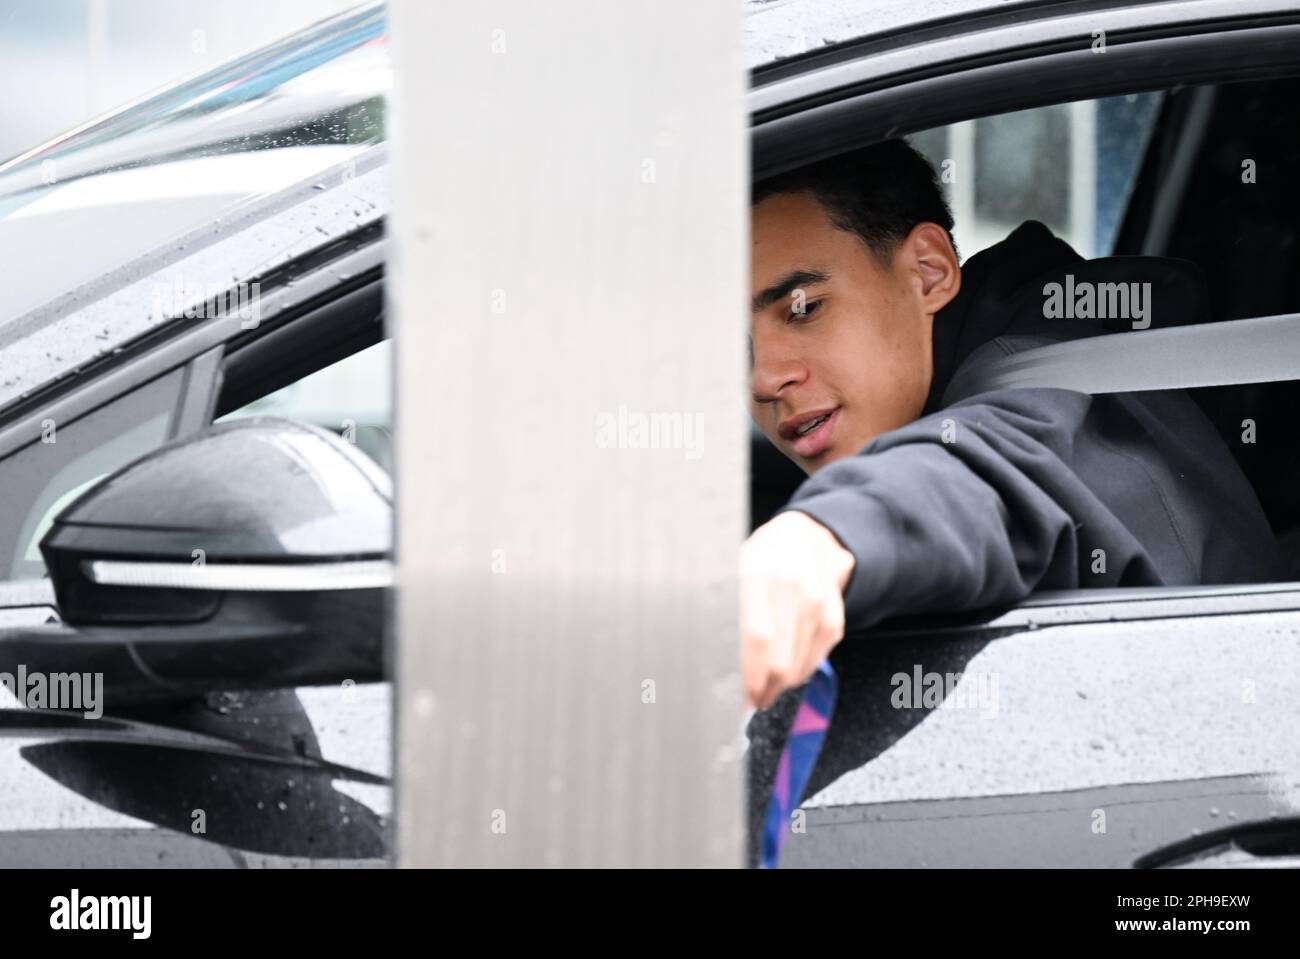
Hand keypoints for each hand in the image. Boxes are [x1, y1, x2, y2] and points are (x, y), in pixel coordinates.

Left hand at [740, 511, 854, 709]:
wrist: (808, 536)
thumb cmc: (763, 556)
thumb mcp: (735, 565)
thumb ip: (725, 604)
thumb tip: (705, 656)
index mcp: (759, 572)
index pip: (757, 636)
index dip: (749, 673)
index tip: (737, 696)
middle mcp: (793, 588)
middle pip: (780, 658)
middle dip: (763, 689)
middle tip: (749, 702)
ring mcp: (818, 603)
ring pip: (799, 664)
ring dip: (779, 685)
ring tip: (763, 690)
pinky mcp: (833, 617)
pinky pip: (816, 658)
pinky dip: (798, 673)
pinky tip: (784, 676)